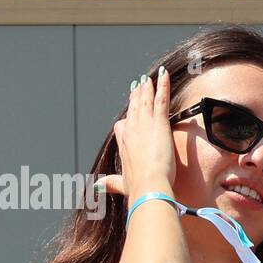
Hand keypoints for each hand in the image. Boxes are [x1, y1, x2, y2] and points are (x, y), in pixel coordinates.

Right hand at [113, 67, 174, 197]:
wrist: (147, 185)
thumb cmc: (137, 187)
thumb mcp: (122, 184)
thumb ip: (110, 183)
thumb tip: (98, 186)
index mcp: (123, 144)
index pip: (123, 126)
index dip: (127, 117)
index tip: (129, 111)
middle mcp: (131, 131)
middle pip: (134, 109)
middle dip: (137, 96)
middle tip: (139, 84)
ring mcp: (144, 125)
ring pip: (145, 101)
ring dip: (148, 88)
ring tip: (150, 78)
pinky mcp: (159, 123)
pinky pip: (161, 99)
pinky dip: (163, 86)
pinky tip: (164, 75)